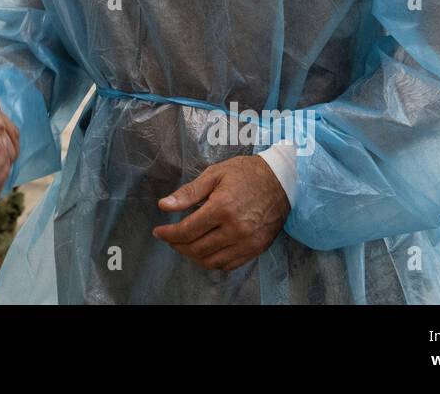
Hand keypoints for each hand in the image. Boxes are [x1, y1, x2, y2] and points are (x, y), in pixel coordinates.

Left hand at [152, 155, 289, 271]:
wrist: (281, 180)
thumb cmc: (245, 173)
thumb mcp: (214, 174)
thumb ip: (188, 192)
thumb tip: (164, 206)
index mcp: (222, 208)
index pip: (187, 230)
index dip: (168, 234)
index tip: (158, 232)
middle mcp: (235, 229)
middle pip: (196, 248)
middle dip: (177, 245)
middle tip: (169, 238)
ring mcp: (247, 242)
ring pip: (211, 261)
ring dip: (192, 256)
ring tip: (184, 245)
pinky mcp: (256, 249)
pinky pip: (228, 265)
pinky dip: (212, 261)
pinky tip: (204, 251)